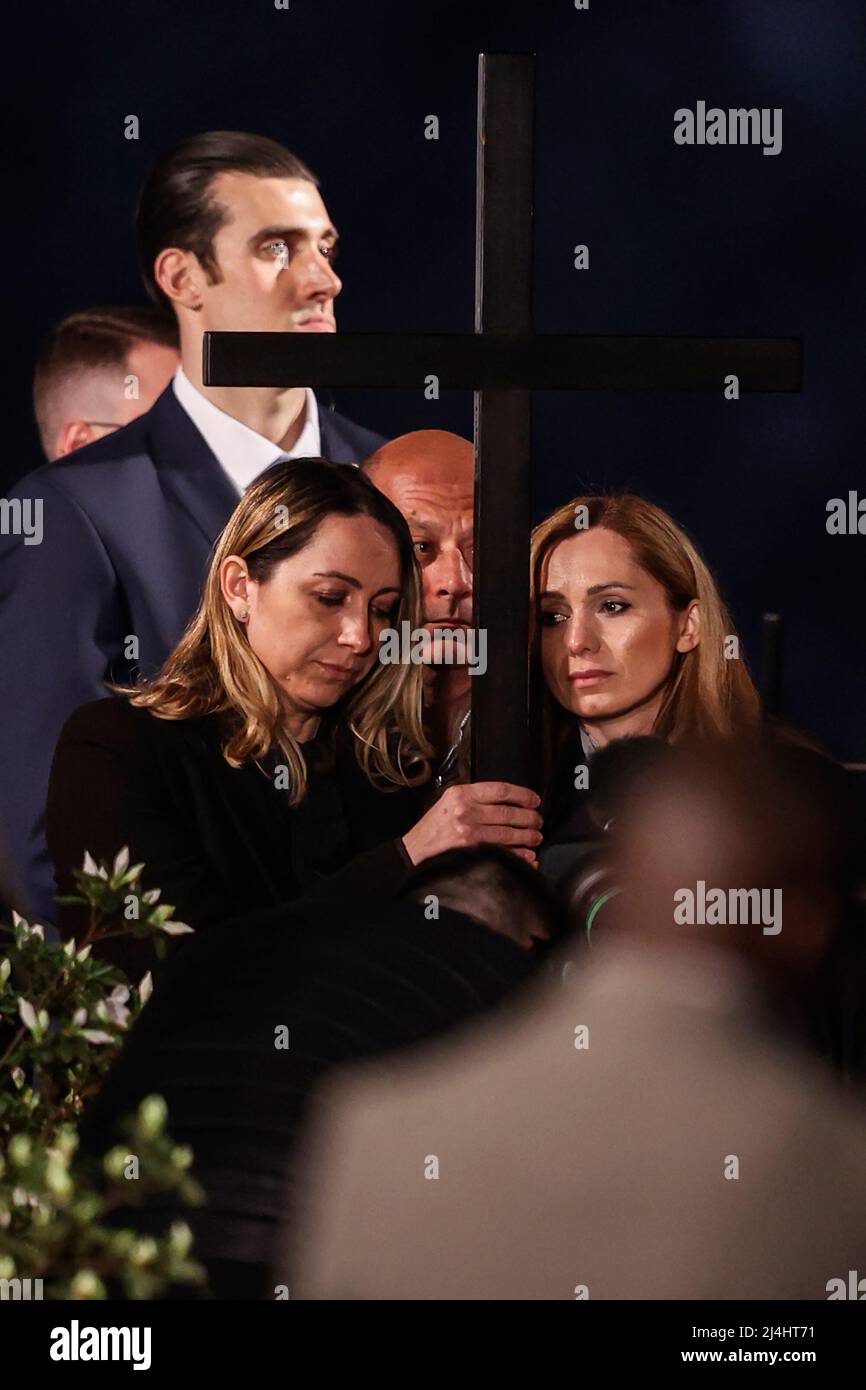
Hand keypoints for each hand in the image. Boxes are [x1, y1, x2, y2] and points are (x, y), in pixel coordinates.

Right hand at [402, 782, 542, 866]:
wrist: (414, 852)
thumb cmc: (433, 828)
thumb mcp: (449, 802)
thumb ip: (474, 798)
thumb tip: (509, 801)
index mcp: (461, 794)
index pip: (501, 790)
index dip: (523, 795)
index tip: (535, 801)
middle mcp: (465, 811)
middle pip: (509, 813)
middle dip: (530, 819)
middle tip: (538, 822)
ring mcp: (468, 833)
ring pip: (509, 833)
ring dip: (528, 837)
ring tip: (536, 838)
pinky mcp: (471, 852)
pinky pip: (503, 853)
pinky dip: (520, 855)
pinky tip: (528, 856)